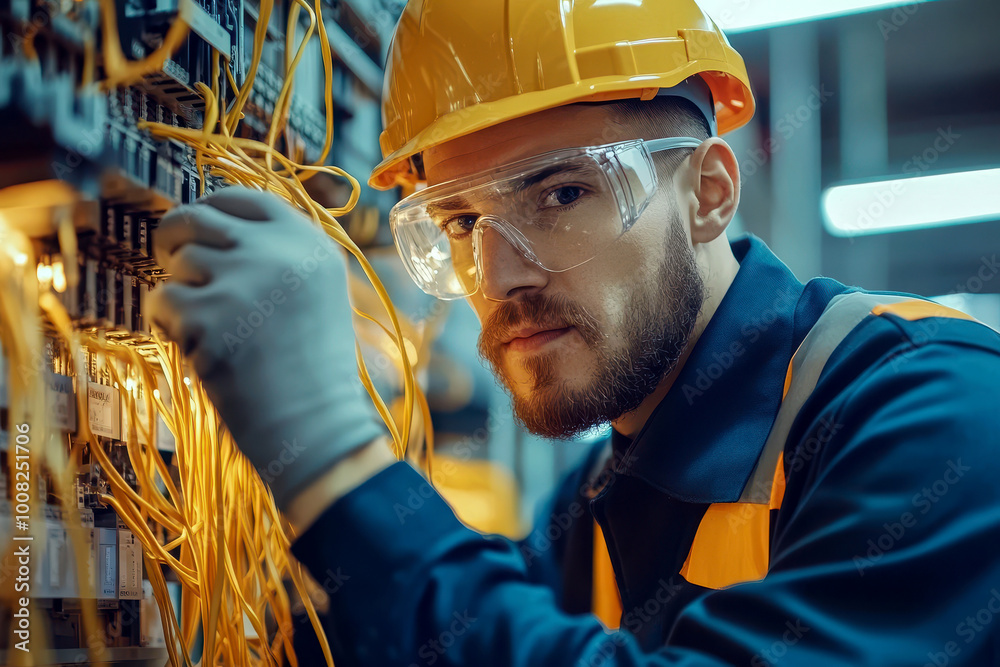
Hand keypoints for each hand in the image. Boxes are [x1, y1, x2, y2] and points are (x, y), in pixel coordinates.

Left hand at [149, 187, 384, 510]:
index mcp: (309, 242)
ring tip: (211, 330)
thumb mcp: (318, 291)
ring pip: (177, 264)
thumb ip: (278, 253)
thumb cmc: (313, 367)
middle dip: (175, 239)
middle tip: (171, 262)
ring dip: (181, 294)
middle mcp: (276, 251)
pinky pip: (161, 302)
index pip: (244, 198)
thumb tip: (215, 228)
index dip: (211, 210)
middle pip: (197, 218)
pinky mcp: (208, 317)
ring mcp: (241, 281)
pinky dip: (170, 325)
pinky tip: (202, 350)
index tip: (198, 229)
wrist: (315, 424)